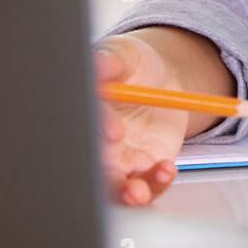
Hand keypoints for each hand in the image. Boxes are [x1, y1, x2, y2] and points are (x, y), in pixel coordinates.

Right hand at [95, 33, 186, 207]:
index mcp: (86, 111)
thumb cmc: (134, 66)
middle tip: (121, 174)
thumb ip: (111, 61)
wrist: (163, 79)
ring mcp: (118, 160)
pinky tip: (166, 170)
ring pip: (113, 187)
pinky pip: (145, 186)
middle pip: (91, 164)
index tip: (114, 131)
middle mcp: (97, 142)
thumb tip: (98, 64)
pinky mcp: (141, 170)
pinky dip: (155, 185)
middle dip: (104, 175)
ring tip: (139, 191)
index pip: (82, 123)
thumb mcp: (124, 54)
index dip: (97, 128)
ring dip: (125, 194)